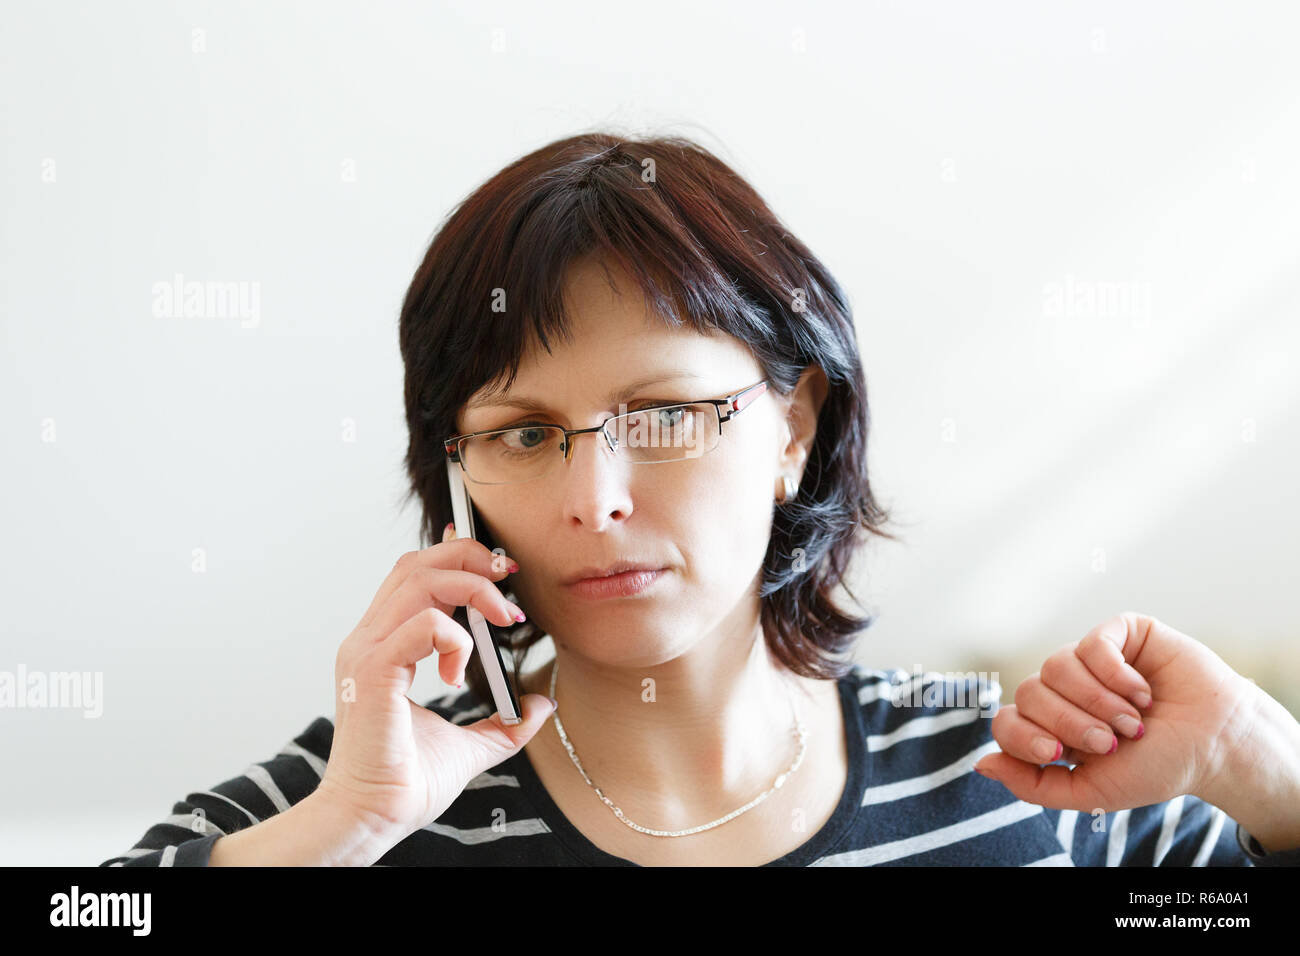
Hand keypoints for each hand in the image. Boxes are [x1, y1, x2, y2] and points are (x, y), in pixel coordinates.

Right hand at [315, 527, 555, 844]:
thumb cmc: (405, 782)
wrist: (373, 818)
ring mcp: (367, 652)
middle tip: (510, 576)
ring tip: (502, 617)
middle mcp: (369, 640)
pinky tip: (459, 671)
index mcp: (383, 646)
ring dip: (472, 588)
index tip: (498, 565)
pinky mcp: (374, 671)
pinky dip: (456, 638)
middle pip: (416, 563)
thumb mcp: (469, 745)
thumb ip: (503, 723)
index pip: (412, 575)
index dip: (453, 553)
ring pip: (419, 580)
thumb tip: (539, 705)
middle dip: (469, 556)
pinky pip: (424, 625)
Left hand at [973, 611, 1258, 814]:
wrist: (1214, 745)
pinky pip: (1092, 645)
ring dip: (1098, 702)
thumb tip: (981, 764)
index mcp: (1050, 724)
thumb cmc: (1156, 767)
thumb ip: (1034, 785)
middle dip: (1071, 724)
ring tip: (1134, 721)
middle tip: (1112, 741)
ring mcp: (1087, 658)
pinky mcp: (1117, 633)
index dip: (1023, 736)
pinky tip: (1142, 692)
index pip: (1006, 721)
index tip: (1057, 754)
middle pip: (1029, 693)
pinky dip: (1117, 675)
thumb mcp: (1091, 791)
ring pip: (1056, 667)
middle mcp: (1062, 688)